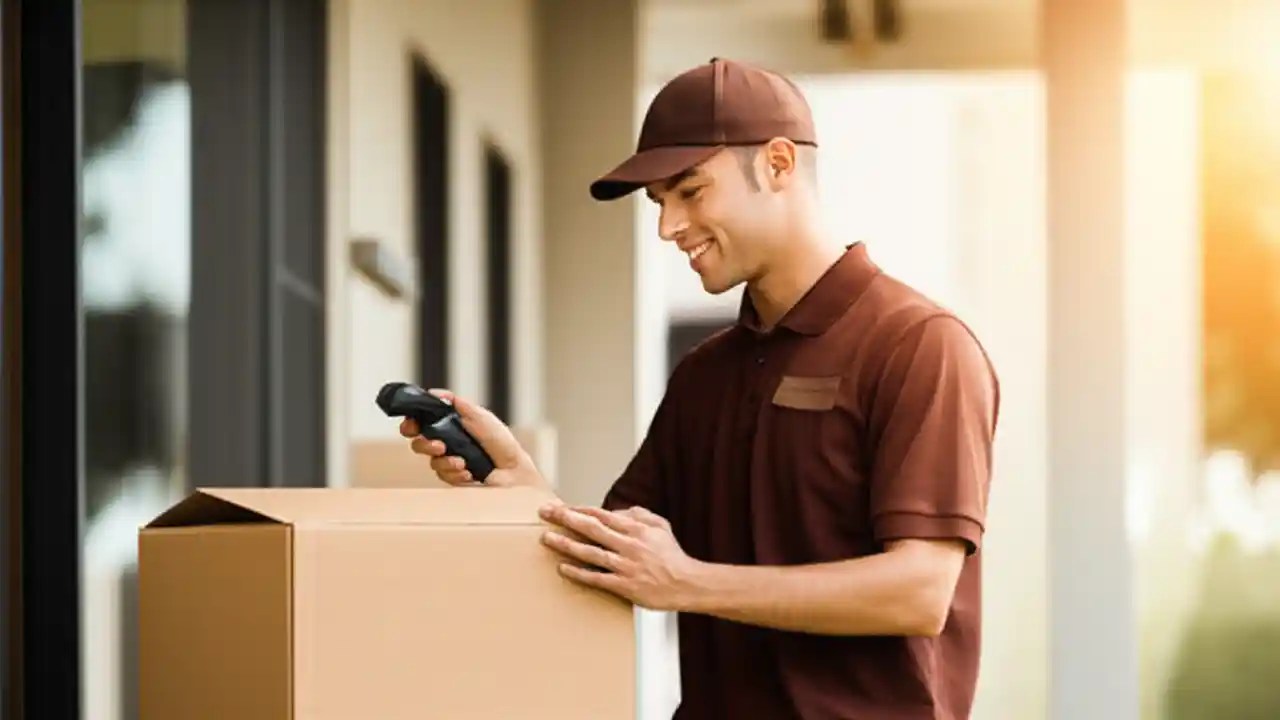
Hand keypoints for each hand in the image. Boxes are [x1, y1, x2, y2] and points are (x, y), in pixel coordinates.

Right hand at [399, 389, 547, 488]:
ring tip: (462, 462)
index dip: (411, 424)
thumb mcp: (480, 416)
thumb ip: (458, 404)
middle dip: (424, 445)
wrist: (514, 469)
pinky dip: (455, 473)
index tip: (412, 425)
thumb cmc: (501, 442)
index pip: (421, 424)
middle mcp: (447, 444)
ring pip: (431, 462)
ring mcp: (450, 463)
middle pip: (418, 444)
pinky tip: (469, 473)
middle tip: (439, 446)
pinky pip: (443, 477)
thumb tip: (435, 393)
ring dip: (445, 461)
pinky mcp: (455, 479)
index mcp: (450, 426)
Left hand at [538, 503, 702, 611]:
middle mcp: (628, 545)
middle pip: (591, 528)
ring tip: (547, 538)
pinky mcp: (624, 586)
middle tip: (544, 513)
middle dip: (565, 519)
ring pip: (590, 552)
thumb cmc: (672, 555)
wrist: (687, 583)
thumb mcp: (660, 526)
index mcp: (635, 528)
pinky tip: (562, 567)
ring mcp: (625, 566)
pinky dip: (578, 573)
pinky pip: (596, 578)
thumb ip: (638, 514)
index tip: (559, 506)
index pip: (600, 514)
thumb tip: (616, 511)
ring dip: (566, 544)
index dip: (577, 509)